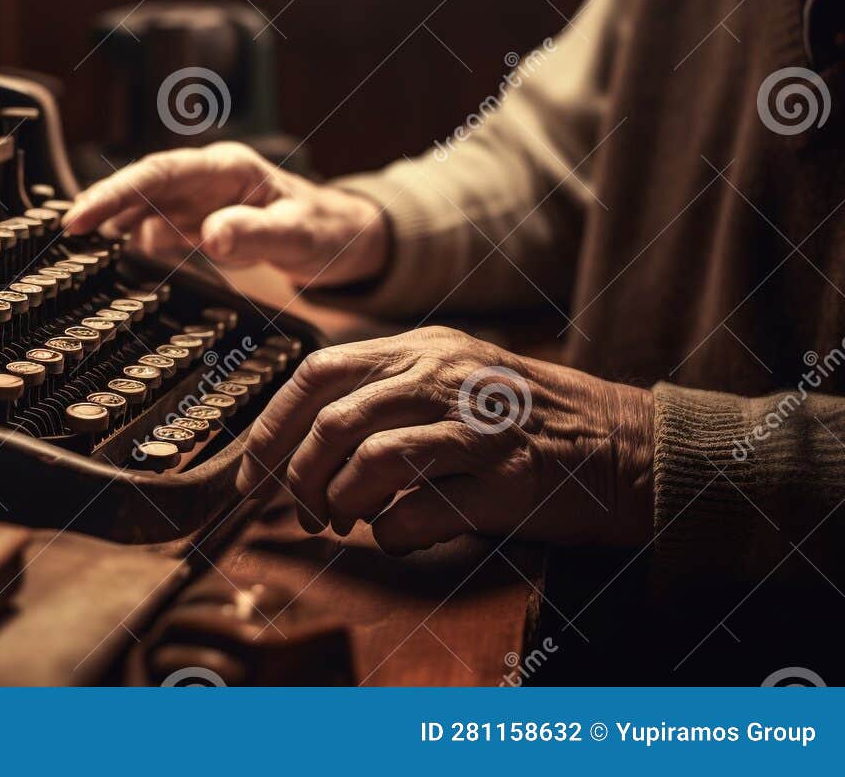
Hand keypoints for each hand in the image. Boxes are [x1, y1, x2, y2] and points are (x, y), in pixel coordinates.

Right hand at [60, 142, 389, 288]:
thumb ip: (258, 233)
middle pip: (141, 186)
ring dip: (110, 222)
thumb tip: (211, 235)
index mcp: (226, 169)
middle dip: (101, 204)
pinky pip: (155, 229)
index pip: (159, 173)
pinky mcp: (196, 226)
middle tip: (64, 232)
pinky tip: (109, 256)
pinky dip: (130, 241)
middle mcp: (205, 182)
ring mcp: (198, 204)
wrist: (339, 237)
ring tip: (74, 244)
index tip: (84, 214)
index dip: (117, 191)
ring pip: (142, 207)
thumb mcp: (300, 233)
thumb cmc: (325, 228)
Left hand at [236, 326, 655, 553]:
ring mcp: (476, 425)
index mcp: (423, 346)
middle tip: (301, 513)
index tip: (252, 474)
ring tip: (347, 524)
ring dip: (340, 506)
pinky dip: (390, 533)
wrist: (627, 446)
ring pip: (367, 463)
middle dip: (298, 478)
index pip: (316, 372)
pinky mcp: (505, 478)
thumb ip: (384, 389)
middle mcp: (445, 375)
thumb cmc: (527, 419)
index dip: (270, 428)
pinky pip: (416, 511)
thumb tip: (298, 438)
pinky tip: (398, 534)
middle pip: (331, 421)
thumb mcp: (454, 375)